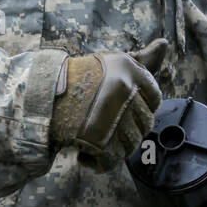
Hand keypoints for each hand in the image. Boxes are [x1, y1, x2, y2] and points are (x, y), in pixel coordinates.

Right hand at [50, 38, 167, 166]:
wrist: (42, 96)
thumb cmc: (80, 79)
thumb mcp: (113, 63)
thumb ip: (143, 59)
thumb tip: (164, 44)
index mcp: (130, 70)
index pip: (155, 97)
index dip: (140, 107)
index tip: (123, 109)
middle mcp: (124, 90)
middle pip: (144, 124)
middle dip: (126, 129)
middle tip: (103, 124)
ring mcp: (113, 115)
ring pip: (130, 144)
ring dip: (113, 147)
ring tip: (93, 138)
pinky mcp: (99, 139)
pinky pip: (111, 160)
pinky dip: (98, 162)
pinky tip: (85, 153)